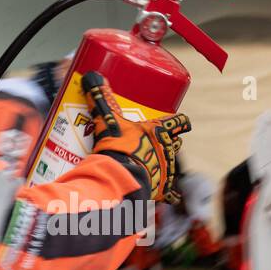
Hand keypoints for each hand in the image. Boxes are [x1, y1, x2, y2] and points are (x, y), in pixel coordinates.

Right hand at [82, 71, 189, 202]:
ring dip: (163, 164)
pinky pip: (170, 193)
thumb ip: (101, 99)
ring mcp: (167, 170)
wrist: (119, 178)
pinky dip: (167, 193)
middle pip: (176, 143)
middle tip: (154, 142)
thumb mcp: (108, 121)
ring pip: (172, 164)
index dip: (180, 121)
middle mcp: (168, 149)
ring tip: (150, 165)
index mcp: (160, 131)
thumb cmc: (118, 146)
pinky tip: (163, 193)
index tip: (179, 121)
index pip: (180, 122)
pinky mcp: (163, 189)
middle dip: (169, 142)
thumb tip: (91, 75)